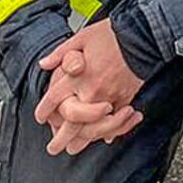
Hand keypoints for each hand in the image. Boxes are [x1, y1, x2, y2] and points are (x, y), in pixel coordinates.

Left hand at [36, 20, 144, 155]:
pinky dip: (111, 131)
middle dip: (61, 139)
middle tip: (54, 148)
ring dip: (84, 141)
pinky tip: (105, 136)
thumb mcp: (81, 37)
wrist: (141, 35)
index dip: (44, 110)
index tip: (41, 117)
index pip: (54, 99)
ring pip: (94, 128)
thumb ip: (61, 53)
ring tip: (75, 147)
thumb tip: (44, 63)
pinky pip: (116, 121)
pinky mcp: (125, 99)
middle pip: (72, 123)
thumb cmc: (112, 35)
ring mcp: (109, 97)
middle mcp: (91, 90)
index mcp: (77, 76)